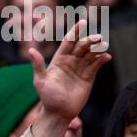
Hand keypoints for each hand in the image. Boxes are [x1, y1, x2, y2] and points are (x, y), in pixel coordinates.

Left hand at [26, 18, 110, 132]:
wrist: (59, 113)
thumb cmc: (47, 97)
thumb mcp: (40, 80)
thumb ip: (38, 65)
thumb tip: (30, 50)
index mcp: (58, 60)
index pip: (68, 42)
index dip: (75, 32)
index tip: (82, 22)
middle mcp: (70, 61)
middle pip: (82, 46)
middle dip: (89, 40)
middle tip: (97, 37)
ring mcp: (80, 68)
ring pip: (91, 54)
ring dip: (97, 48)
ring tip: (103, 45)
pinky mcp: (89, 76)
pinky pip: (96, 65)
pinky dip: (101, 59)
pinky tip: (106, 57)